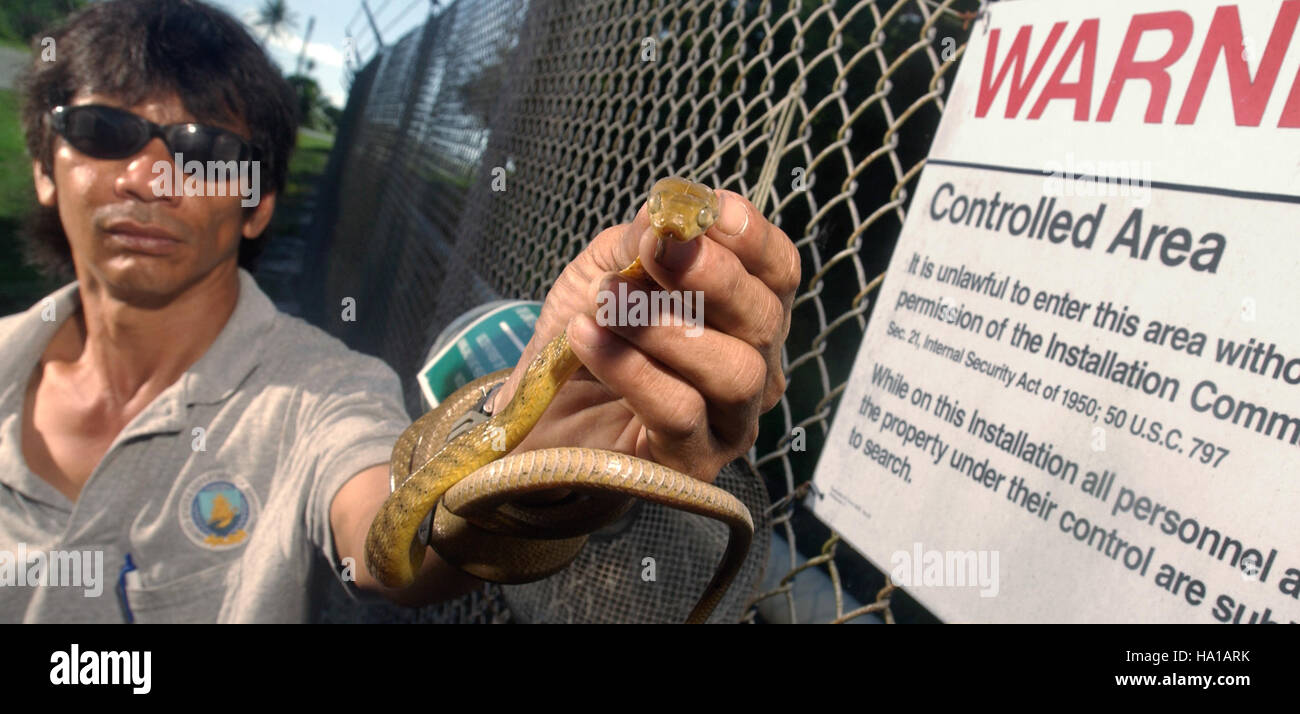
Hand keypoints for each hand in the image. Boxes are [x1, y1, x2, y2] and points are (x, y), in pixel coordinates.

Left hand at [489, 186, 799, 483]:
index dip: (752, 238)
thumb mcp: (603, 274)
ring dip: (667, 328)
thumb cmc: (586, 340)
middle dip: (711, 277)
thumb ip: (637, 244)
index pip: (779, 272)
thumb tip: (665, 218)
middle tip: (655, 253)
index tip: (708, 212)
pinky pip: (679, 413)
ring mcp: (731, 422)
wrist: (537, 417)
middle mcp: (754, 368)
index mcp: (745, 314)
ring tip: (608, 303)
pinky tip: (586, 339)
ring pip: (733, 371)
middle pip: (764, 320)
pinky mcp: (694, 464)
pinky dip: (631, 369)